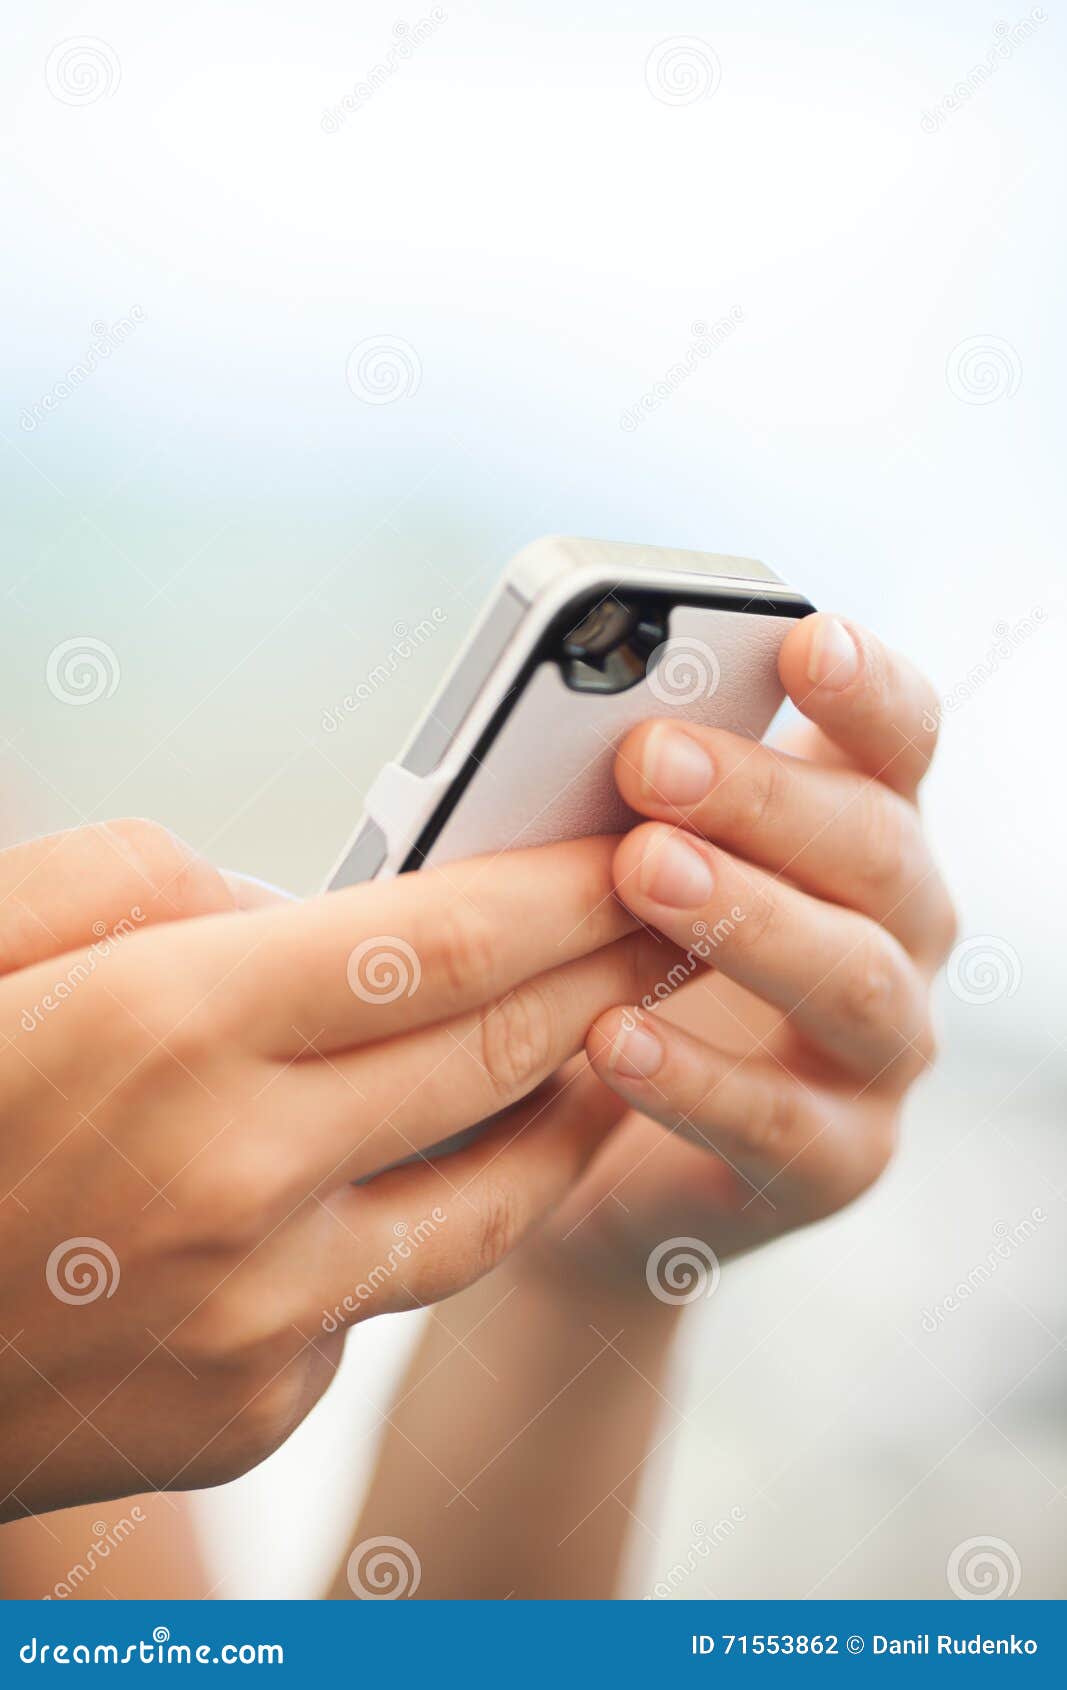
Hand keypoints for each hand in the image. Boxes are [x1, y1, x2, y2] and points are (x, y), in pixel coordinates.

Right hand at [0, 820, 673, 1518]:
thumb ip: (155, 885)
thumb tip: (292, 904)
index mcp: (171, 1029)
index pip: (441, 943)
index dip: (564, 891)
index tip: (637, 852)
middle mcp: (237, 1179)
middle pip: (498, 1061)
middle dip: (609, 981)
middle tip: (677, 922)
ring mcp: (257, 1315)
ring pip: (489, 1201)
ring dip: (573, 1112)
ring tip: (618, 1043)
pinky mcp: (256, 1404)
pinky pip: (389, 1290)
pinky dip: (432, 1215)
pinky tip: (450, 1163)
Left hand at [533, 614, 956, 1294]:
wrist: (597, 1164)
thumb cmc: (612, 973)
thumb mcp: (618, 871)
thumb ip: (623, 807)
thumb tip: (549, 728)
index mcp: (853, 831)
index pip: (897, 738)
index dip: (864, 688)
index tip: (802, 640)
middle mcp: (896, 931)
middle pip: (876, 846)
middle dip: (765, 797)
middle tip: (650, 759)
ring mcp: (879, 1052)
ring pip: (855, 977)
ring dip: (749, 918)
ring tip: (639, 875)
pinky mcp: (836, 1160)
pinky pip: (782, 1122)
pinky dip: (698, 1077)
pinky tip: (612, 1039)